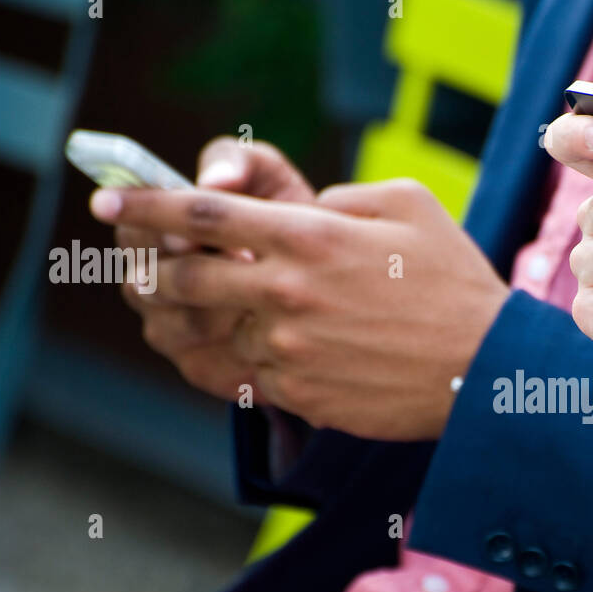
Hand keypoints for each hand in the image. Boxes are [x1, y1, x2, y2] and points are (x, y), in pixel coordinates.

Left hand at [92, 177, 508, 439]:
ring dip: (227, 319)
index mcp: (310, 236)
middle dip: (156, 271)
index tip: (107, 200)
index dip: (144, 204)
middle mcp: (288, 292)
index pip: (202, 213)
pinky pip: (255, 373)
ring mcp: (290, 349)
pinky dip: (263, 358)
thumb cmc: (454, 281)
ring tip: (268, 316)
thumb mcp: (409, 206)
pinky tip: (301, 351)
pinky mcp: (301, 394)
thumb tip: (301, 209)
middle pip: (187, 277)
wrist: (486, 371)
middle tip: (150, 268)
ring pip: (223, 329)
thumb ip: (340, 197)